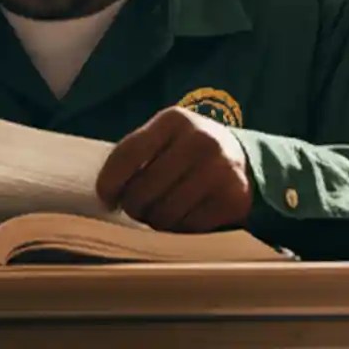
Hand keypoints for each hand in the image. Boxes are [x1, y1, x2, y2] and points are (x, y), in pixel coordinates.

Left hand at [96, 106, 252, 232]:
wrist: (243, 158)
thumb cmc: (186, 150)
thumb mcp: (163, 137)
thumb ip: (135, 155)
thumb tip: (105, 193)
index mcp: (174, 120)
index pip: (129, 153)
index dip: (110, 180)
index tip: (105, 198)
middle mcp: (200, 141)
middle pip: (144, 188)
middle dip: (132, 205)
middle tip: (134, 208)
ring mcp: (220, 170)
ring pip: (165, 212)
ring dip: (154, 219)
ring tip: (156, 212)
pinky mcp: (233, 199)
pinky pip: (188, 226)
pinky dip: (178, 228)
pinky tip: (180, 216)